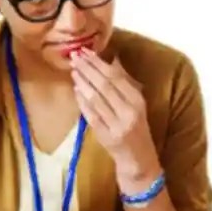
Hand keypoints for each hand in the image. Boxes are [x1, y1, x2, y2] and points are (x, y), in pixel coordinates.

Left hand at [69, 50, 161, 190]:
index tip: (86, 51)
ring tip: (73, 70)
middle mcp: (129, 112)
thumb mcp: (136, 104)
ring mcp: (116, 125)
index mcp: (138, 101)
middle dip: (88, 69)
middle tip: (74, 57)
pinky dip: (82, 101)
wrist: (138, 159)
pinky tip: (76, 90)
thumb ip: (124, 83)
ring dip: (83, 82)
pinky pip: (91, 115)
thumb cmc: (136, 128)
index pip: (116, 77)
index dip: (99, 62)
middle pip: (104, 85)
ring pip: (96, 99)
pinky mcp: (105, 136)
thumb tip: (113, 59)